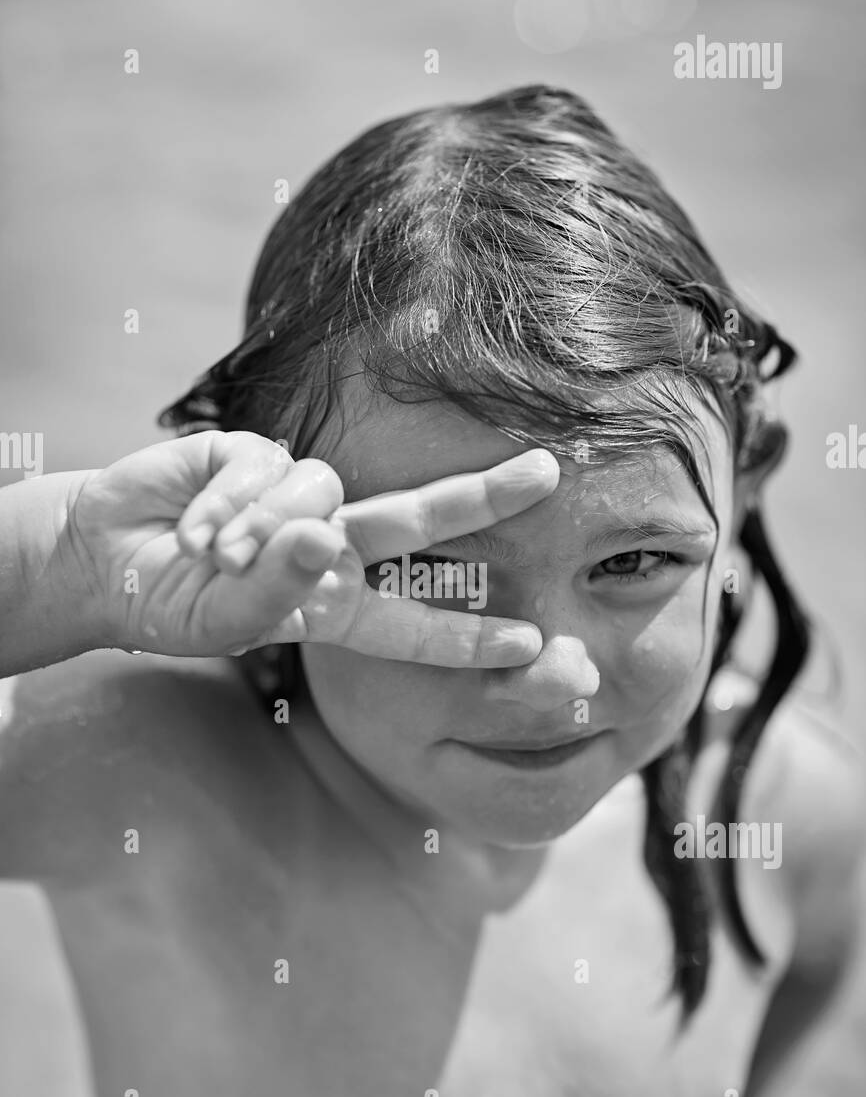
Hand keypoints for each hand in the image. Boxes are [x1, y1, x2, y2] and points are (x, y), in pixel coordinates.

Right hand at [70, 430, 559, 666]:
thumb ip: (275, 589)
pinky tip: (194, 526)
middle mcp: (333, 545)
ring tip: (213, 557)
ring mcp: (300, 495)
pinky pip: (266, 470)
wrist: (104, 555)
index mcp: (336, 605)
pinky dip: (227, 505)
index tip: (532, 645)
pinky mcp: (259, 452)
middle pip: (422, 517)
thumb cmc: (173, 603)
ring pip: (318, 493)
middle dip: (486, 494)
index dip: (469, 634)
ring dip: (263, 533)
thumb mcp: (224, 620)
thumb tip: (322, 535)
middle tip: (552, 472)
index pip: (414, 620)